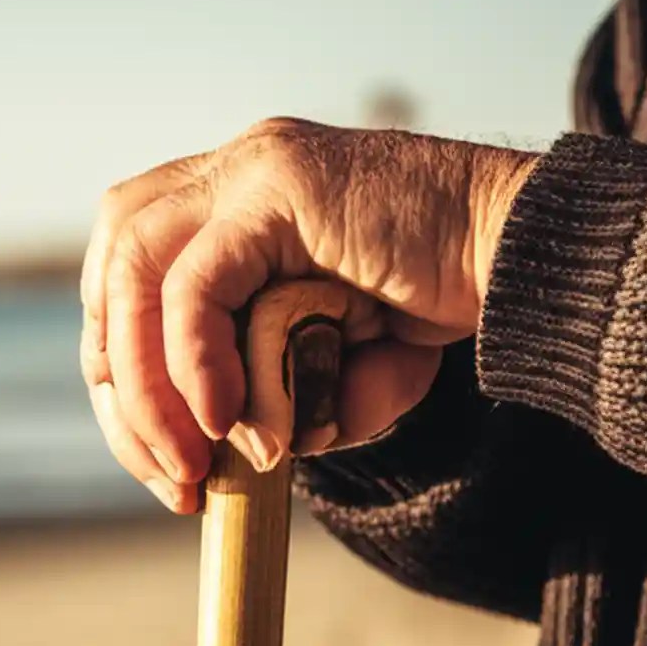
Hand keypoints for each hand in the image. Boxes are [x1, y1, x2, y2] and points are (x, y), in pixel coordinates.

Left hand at [79, 117, 536, 512]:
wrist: (532, 261)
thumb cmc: (436, 306)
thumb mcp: (332, 357)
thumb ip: (267, 388)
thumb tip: (227, 447)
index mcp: (225, 205)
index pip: (125, 279)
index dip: (124, 373)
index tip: (158, 457)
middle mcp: (227, 175)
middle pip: (114, 271)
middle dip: (124, 389)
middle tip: (170, 475)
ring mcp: (250, 170)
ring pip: (138, 273)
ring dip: (152, 387)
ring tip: (193, 464)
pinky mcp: (281, 187)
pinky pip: (199, 282)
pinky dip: (197, 360)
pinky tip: (226, 420)